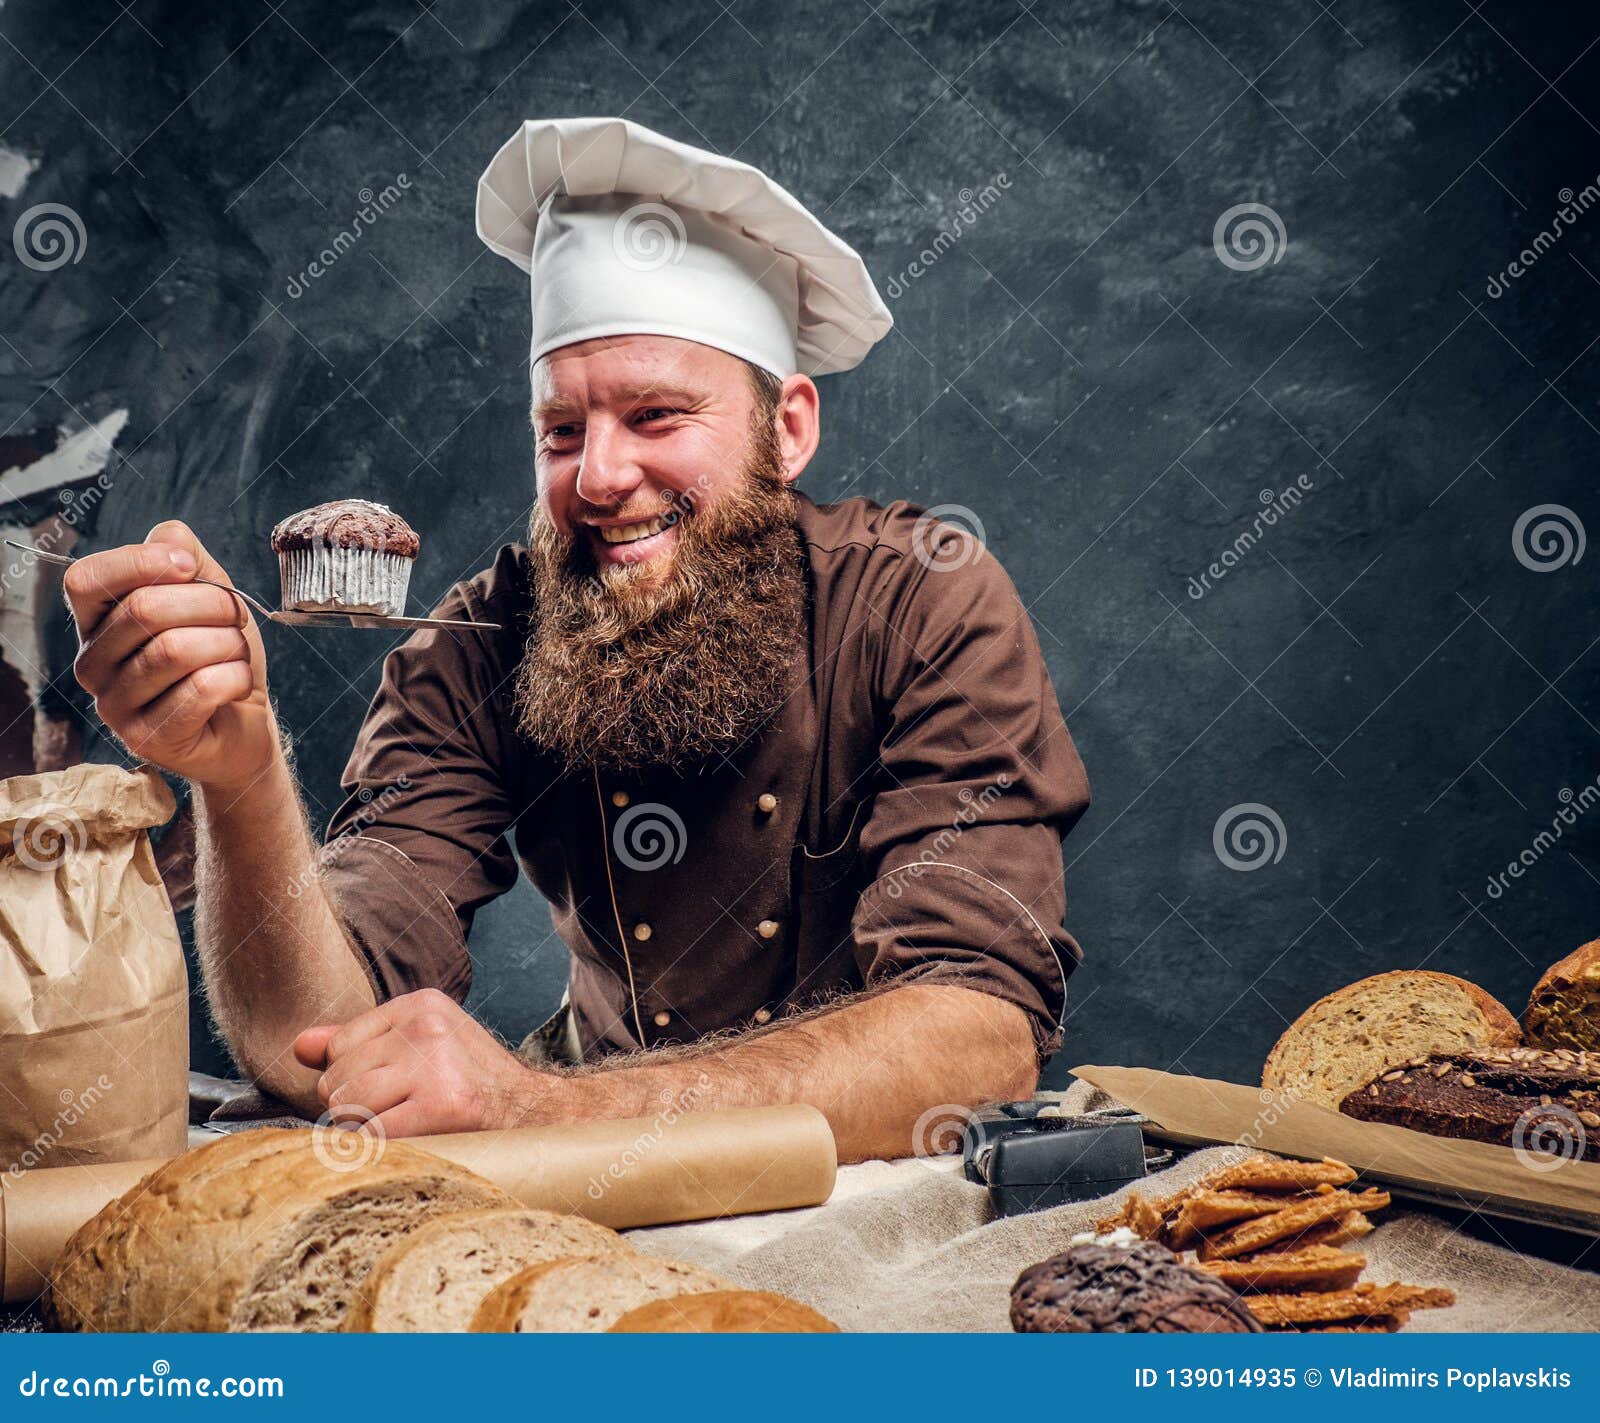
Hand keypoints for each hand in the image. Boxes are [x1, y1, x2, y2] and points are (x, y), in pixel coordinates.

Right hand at [66, 520, 274, 795]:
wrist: (245, 724)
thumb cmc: (219, 656)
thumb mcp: (209, 596)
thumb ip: (185, 557)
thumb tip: (170, 538)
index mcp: (96, 624)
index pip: (86, 579)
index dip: (141, 561)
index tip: (189, 566)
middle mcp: (92, 664)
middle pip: (144, 610)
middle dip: (212, 604)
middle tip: (235, 619)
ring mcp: (114, 706)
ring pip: (175, 650)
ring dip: (227, 644)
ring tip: (235, 654)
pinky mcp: (148, 737)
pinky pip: (200, 689)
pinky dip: (234, 678)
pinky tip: (237, 684)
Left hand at [293, 988, 551, 1136]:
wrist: (536, 1115)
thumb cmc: (470, 1084)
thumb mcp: (419, 1048)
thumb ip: (358, 1044)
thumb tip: (300, 1045)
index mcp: (420, 1005)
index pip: (340, 1046)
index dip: (354, 1079)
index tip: (394, 1089)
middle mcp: (425, 1027)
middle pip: (336, 1080)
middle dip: (356, 1108)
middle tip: (402, 1115)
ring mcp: (434, 1064)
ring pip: (347, 1109)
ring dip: (367, 1132)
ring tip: (408, 1128)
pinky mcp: (443, 1105)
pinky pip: (371, 1136)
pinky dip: (381, 1150)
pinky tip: (414, 1143)